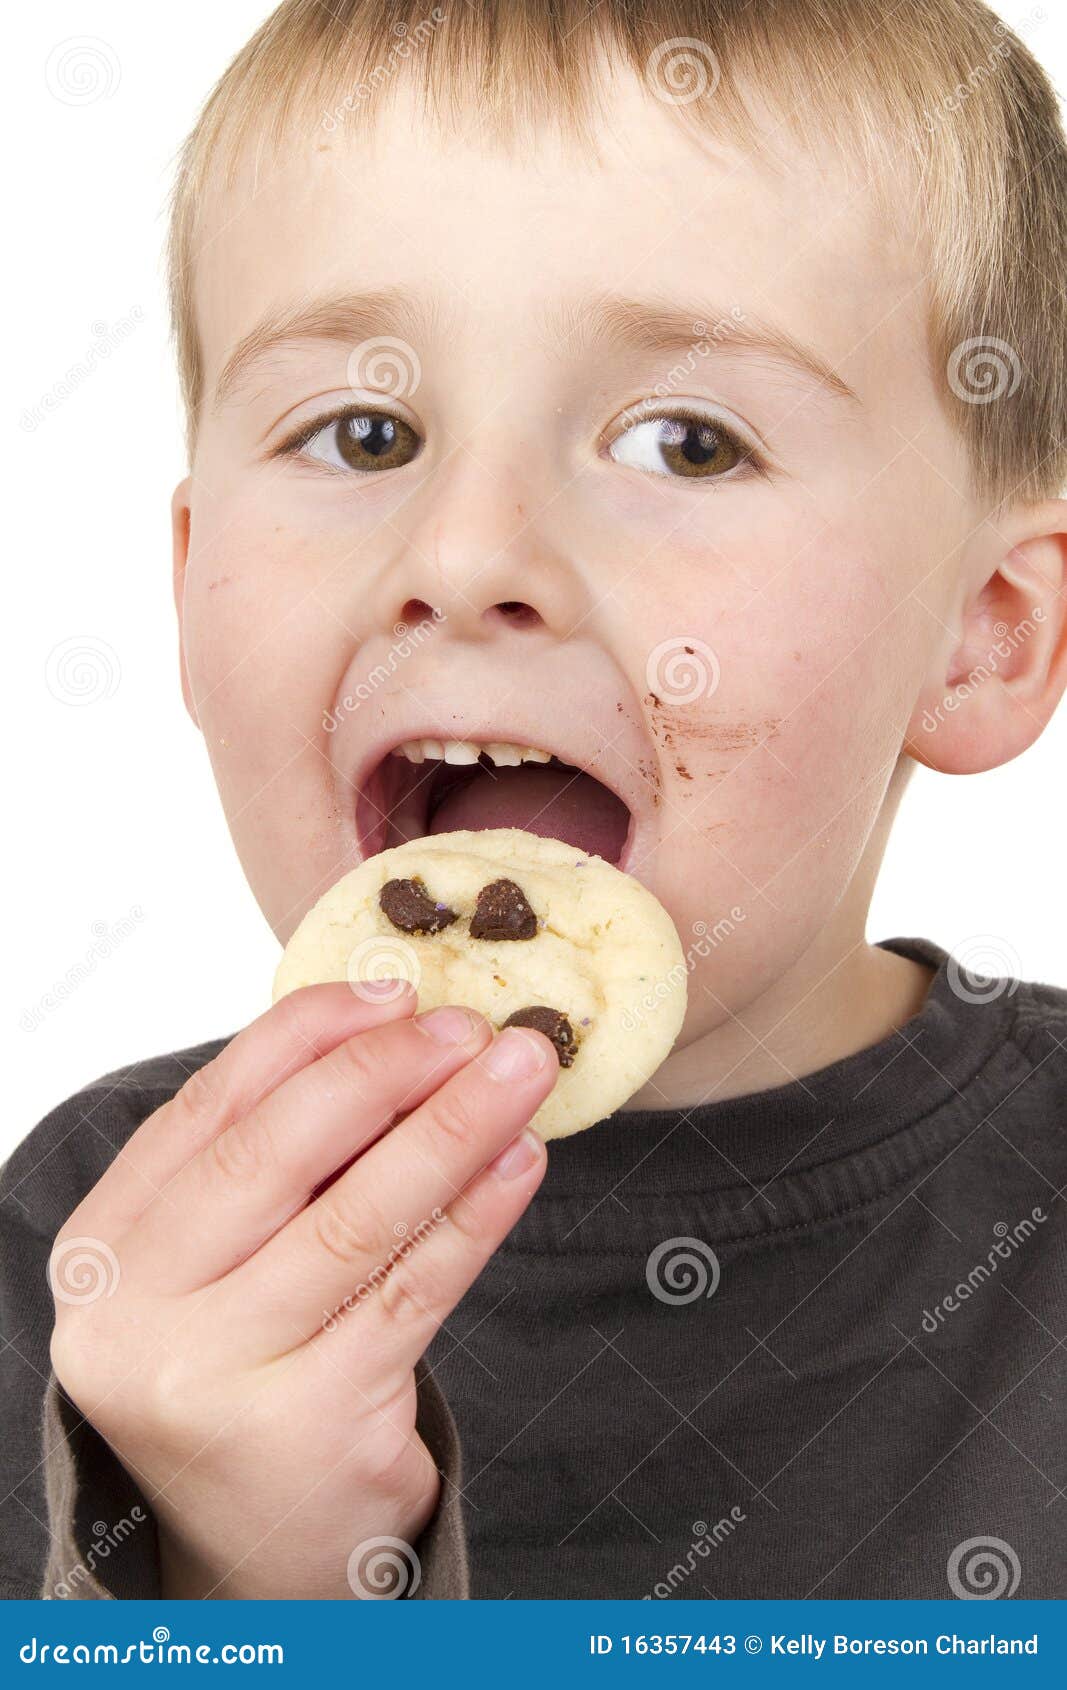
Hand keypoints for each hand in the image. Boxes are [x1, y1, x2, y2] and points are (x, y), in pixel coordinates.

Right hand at [49, 982, 556, 1597]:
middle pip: (275, 1155)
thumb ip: (278, 1159)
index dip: (310, 1035)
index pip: (211, 1106)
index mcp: (105, 1247)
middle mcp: (135, 1315)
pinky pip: (410, 1294)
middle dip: (385, 1073)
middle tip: (472, 1027)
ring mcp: (215, 1378)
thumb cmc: (252, 1370)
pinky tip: (519, 1164)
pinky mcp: (308, 1426)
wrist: (260, 1550)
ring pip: (353, 1221)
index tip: (397, 989)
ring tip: (522, 1074)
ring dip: (451, 1132)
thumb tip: (395, 1032)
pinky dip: (474, 1217)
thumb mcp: (224, 1264)